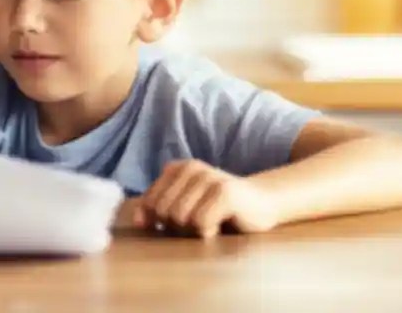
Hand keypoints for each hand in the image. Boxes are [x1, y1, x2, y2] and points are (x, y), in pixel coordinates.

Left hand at [133, 159, 279, 237]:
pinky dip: (209, 233)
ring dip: (194, 230)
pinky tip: (221, 226)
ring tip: (211, 222)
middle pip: (163, 211)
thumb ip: (158, 208)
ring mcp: (208, 177)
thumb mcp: (184, 205)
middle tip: (200, 223)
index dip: (159, 221)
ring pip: (180, 217)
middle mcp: (190, 168)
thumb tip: (138, 222)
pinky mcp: (225, 192)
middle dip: (178, 226)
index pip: (149, 202)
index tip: (178, 224)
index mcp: (176, 168)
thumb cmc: (219, 209)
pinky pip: (200, 223)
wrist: (263, 203)